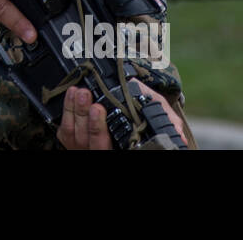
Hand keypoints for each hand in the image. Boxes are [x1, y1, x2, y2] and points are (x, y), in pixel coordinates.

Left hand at [57, 84, 187, 149]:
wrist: (126, 115)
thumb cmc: (145, 119)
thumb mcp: (158, 119)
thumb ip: (165, 122)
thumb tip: (177, 134)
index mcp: (123, 150)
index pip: (107, 146)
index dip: (99, 128)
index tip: (99, 108)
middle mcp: (104, 152)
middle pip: (89, 141)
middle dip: (85, 117)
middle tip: (86, 95)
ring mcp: (87, 149)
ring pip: (74, 136)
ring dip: (73, 112)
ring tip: (77, 91)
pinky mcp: (74, 142)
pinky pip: (65, 133)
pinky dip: (66, 113)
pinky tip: (70, 95)